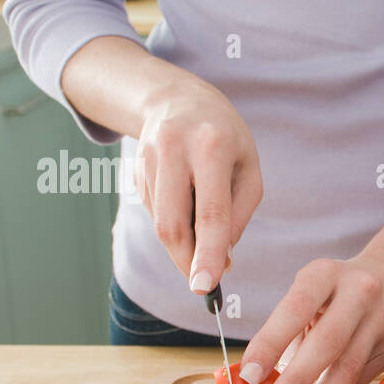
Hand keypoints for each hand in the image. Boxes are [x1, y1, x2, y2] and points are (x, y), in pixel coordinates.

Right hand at [132, 78, 263, 291]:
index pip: (210, 212)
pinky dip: (173, 224)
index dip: (208, 253)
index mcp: (212, 147)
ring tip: (203, 239)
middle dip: (187, 262)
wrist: (175, 97)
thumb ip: (240, 213)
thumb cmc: (225, 137)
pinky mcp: (134, 169)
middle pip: (173, 224)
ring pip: (160, 222)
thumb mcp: (248, 167)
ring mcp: (148, 158)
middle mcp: (174, 149)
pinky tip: (184, 207)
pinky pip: (154, 212)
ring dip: (182, 245)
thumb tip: (223, 258)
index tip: (205, 286)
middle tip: (203, 285)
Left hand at [237, 251, 383, 383]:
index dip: (271, 343)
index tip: (249, 376)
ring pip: (347, 370)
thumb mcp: (315, 289)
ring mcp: (381, 321)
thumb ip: (291, 328)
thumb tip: (258, 382)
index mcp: (325, 275)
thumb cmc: (342, 288)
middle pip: (327, 344)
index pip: (296, 309)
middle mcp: (358, 294)